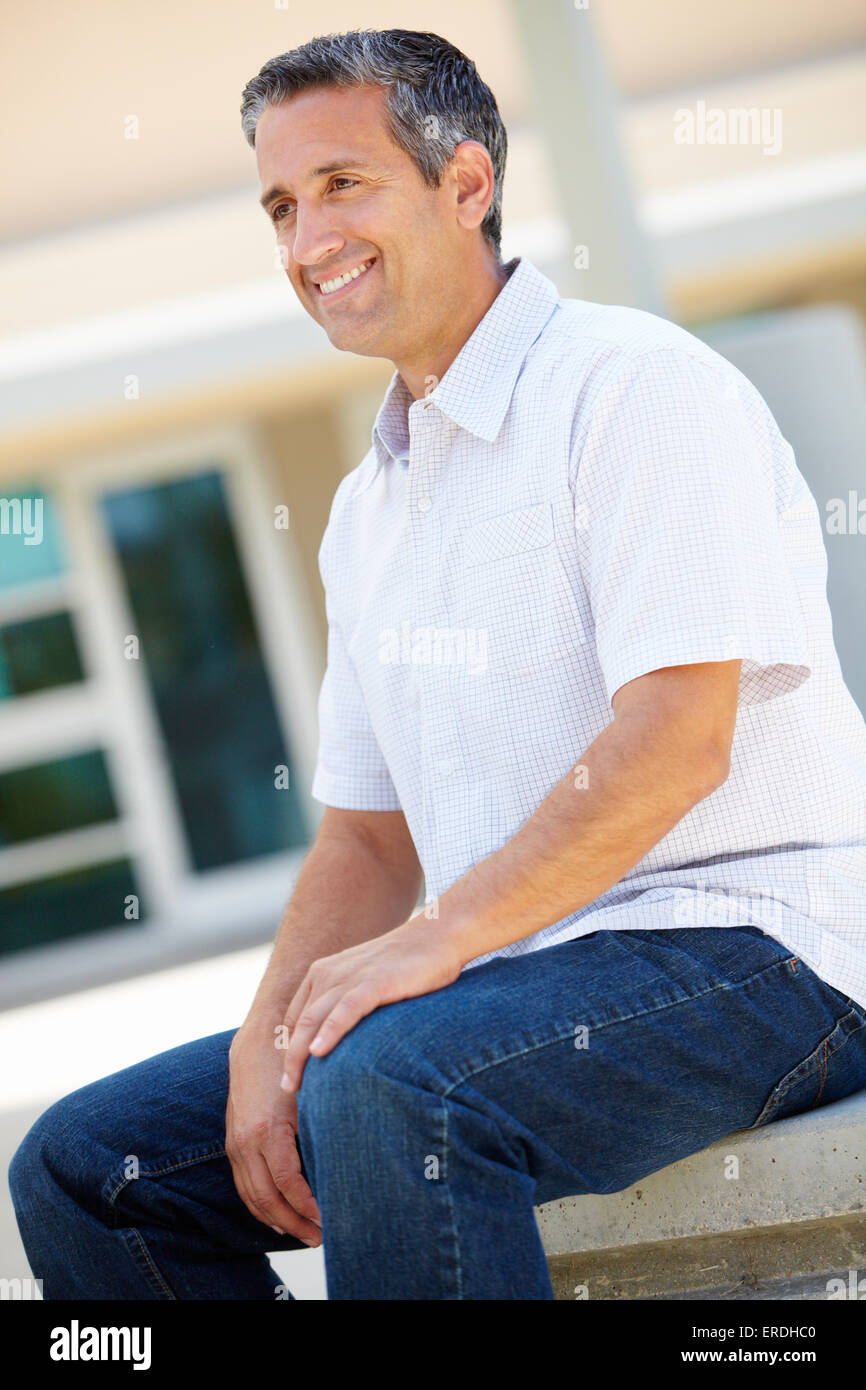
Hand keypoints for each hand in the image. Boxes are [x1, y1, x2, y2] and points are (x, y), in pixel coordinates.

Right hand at [226, 1020, 322, 1244]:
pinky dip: (259, 1204)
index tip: (330, 1221)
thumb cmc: (295, 1062)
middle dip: (294, 1223)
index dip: (309, 1208)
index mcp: (267, 1131)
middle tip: (321, 1238)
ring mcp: (235, 1142)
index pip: (288, 1185)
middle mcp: (245, 1141)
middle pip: (267, 1199)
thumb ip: (323, 1129)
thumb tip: (350, 1164)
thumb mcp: (312, 1095)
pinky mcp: (232, 1140)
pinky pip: (242, 1184)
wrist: (261, 1036)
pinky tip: (278, 1215)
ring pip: (251, 1197)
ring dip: (277, 1219)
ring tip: (304, 1233)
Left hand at [279, 922, 462, 1095]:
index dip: (290, 1048)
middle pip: (300, 1024)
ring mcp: (352, 977)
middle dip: (290, 1060)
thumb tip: (339, 1043)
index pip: (295, 1018)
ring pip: (315, 1020)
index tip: (294, 1075)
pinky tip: (319, 1052)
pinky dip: (330, 1031)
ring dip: (300, 1055)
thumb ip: (346, 1002)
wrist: (437, 936)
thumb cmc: (405, 965)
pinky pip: (346, 1010)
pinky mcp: (376, 982)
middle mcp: (330, 973)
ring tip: (295, 1085)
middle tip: (288, 1089)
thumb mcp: (364, 980)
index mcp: (323, 972)